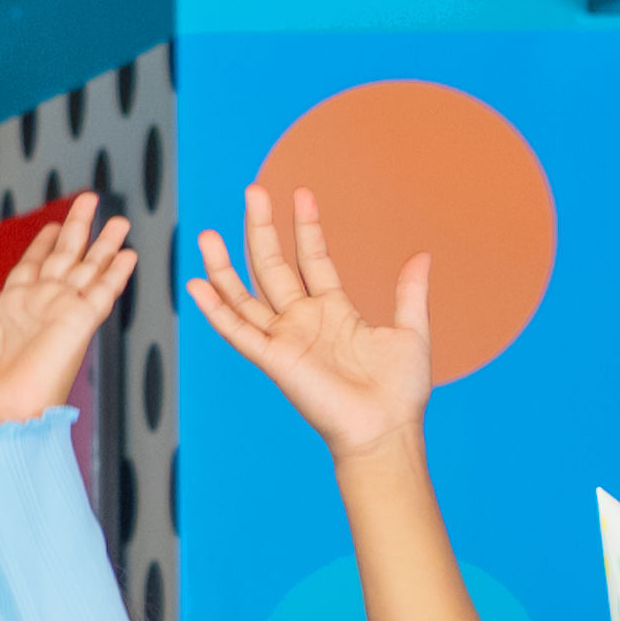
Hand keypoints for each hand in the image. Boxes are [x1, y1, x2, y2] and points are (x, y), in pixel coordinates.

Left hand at [0, 194, 134, 430]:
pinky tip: (129, 255)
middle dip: (78, 229)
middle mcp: (39, 307)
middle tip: (91, 201)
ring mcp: (61, 313)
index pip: (32, 267)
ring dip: (104, 244)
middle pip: (63, 257)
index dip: (43, 244)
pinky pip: (102, 292)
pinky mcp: (79, 324)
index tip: (53, 226)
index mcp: (10, 310)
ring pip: (87, 268)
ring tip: (120, 220)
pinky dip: (116, 273)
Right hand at [185, 183, 435, 460]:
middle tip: (253, 191)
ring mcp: (285, 339)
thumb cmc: (400, 391)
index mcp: (333, 311)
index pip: (312, 259)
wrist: (386, 429)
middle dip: (262, 229)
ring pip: (245, 296)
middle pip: (272, 267)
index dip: (307, 227)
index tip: (301, 193)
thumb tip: (422, 255)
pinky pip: (238, 331)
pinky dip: (216, 310)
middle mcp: (303, 321)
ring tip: (207, 234)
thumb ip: (409, 293)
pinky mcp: (274, 360)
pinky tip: (197, 286)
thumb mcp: (411, 331)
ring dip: (225, 266)